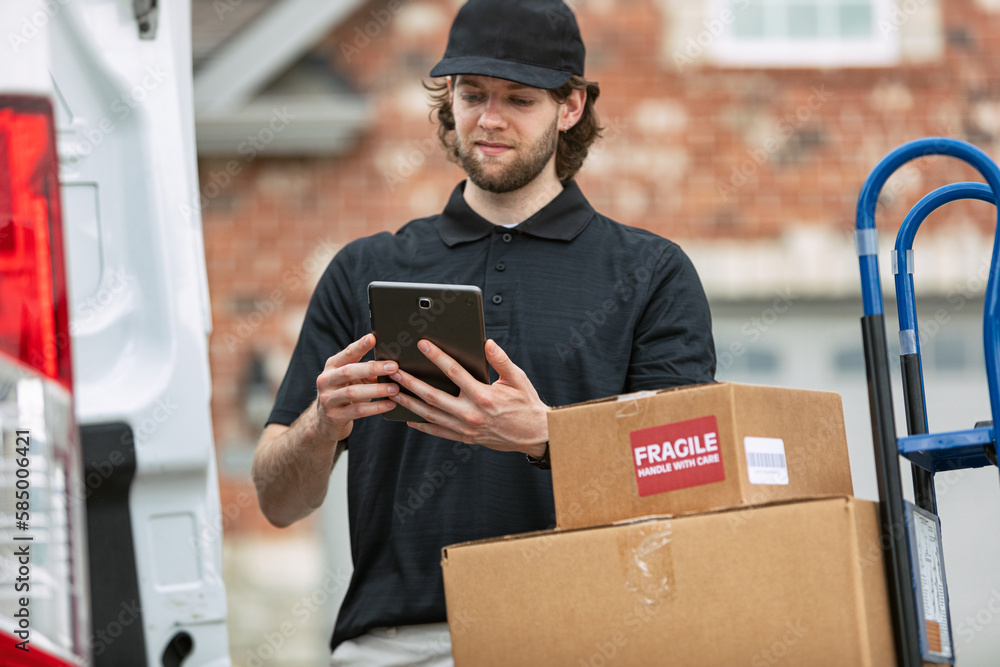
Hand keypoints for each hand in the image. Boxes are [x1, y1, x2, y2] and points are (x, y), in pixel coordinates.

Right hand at [315, 334, 399, 442]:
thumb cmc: (344, 395)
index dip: (360, 346)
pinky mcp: (335, 416)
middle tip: (394, 367)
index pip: (347, 354)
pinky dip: (376, 407)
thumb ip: (367, 372)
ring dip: (377, 389)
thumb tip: (390, 365)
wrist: (325, 421)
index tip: (373, 337)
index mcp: (332, 366)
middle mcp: (326, 380)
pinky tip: (390, 404)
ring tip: (395, 388)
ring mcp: (328, 399)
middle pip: (349, 371)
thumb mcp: (352, 380)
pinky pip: (358, 411)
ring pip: (353, 392)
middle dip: (373, 369)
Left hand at [388, 339, 548, 455]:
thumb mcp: (518, 378)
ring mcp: (466, 428)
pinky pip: (439, 432)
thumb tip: (486, 343)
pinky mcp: (465, 438)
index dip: (437, 356)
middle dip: (411, 382)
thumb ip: (501, 360)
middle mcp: (471, 413)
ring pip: (431, 415)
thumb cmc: (526, 404)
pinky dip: (423, 425)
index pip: (454, 372)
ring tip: (393, 392)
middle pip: (433, 395)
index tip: (422, 345)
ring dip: (410, 402)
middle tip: (394, 371)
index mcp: (483, 395)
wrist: (534, 435)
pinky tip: (410, 417)